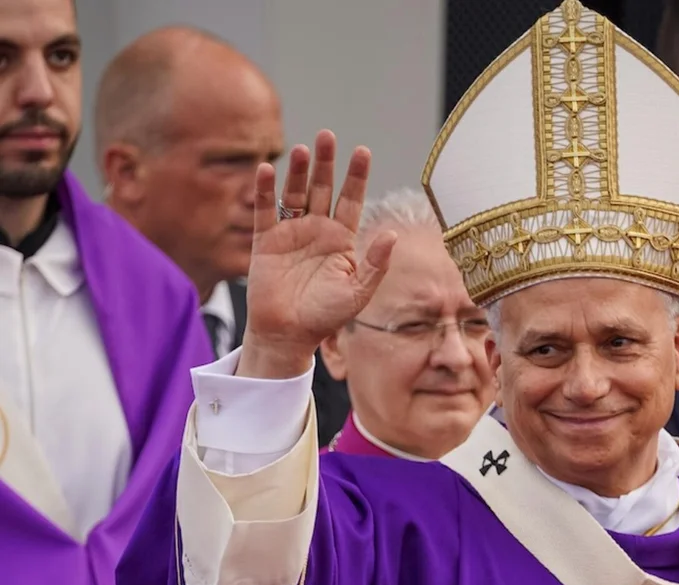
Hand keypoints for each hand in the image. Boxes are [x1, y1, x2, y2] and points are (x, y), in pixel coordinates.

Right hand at [238, 130, 397, 378]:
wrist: (289, 334)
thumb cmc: (326, 316)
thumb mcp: (358, 292)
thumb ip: (375, 263)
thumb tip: (392, 234)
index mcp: (343, 239)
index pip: (352, 199)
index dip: (357, 176)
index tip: (363, 151)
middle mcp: (318, 230)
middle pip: (323, 188)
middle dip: (326, 163)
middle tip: (328, 136)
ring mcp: (292, 233)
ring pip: (296, 194)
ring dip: (298, 172)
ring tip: (302, 149)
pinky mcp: (266, 241)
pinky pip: (265, 210)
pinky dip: (264, 190)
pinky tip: (265, 169)